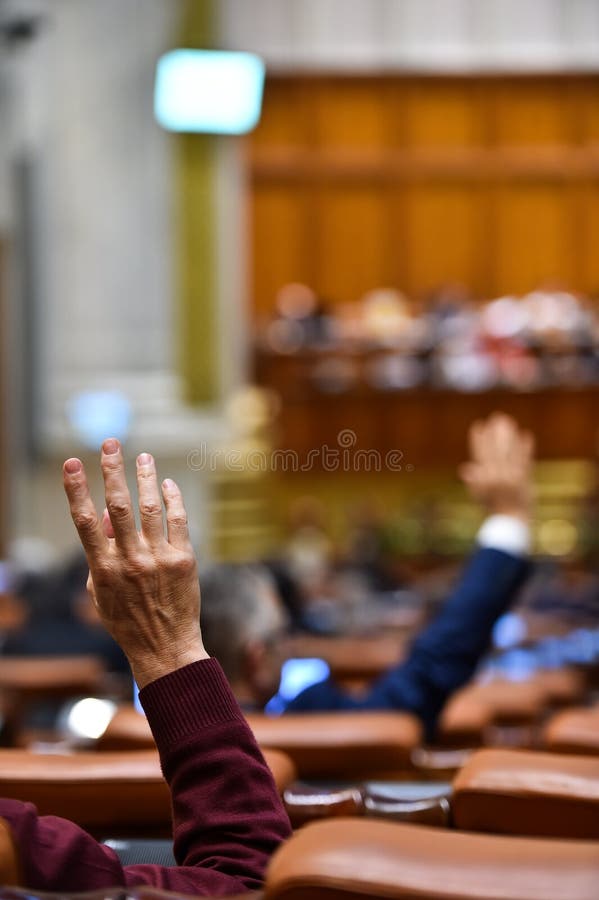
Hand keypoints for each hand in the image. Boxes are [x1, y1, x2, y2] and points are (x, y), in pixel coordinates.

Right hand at [63, 439, 208, 687]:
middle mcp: (130, 560)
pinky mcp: (184, 560)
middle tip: (111, 444)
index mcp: (103, 569)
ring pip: (151, 508)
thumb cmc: (128, 620)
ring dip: (146, 478)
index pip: (85, 522)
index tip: (72, 464)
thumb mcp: (101, 593)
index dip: (77, 490)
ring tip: (143, 457)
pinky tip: (167, 485)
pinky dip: (172, 499)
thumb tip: (108, 518)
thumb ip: (101, 554)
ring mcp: (159, 559)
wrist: (165, 649)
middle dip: (113, 471)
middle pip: (118, 506)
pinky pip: (178, 521)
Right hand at [458, 413, 533, 522]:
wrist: (511, 522)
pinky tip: (526, 435)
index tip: (478, 426)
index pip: (479, 454)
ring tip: (509, 422)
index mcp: (483, 479)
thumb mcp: (480, 496)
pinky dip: (525, 447)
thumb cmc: (494, 510)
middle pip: (495, 449)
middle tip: (496, 418)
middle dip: (495, 432)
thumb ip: (474, 481)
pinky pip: (525, 459)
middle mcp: (496, 477)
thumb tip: (465, 468)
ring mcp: (511, 478)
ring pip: (510, 451)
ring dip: (510, 435)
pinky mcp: (524, 479)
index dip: (478, 439)